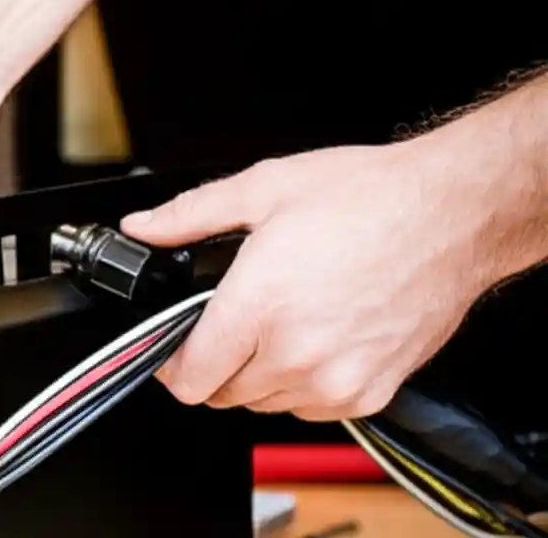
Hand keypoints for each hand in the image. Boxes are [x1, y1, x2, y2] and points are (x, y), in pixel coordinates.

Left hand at [120, 142, 504, 420]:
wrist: (454, 214)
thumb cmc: (370, 198)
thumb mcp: (264, 188)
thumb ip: (190, 215)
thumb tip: (142, 227)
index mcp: (260, 307)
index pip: (189, 378)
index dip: (169, 365)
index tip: (170, 349)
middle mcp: (297, 354)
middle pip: (221, 394)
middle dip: (211, 363)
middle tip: (226, 322)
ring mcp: (337, 380)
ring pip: (264, 404)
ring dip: (255, 375)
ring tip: (274, 323)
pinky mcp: (372, 392)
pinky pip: (310, 408)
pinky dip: (299, 384)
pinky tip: (311, 338)